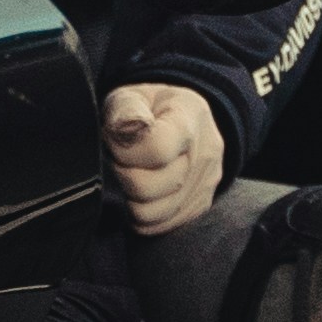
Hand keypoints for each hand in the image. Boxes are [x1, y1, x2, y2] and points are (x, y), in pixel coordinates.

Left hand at [100, 81, 220, 235]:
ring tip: (130, 174)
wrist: (186, 120)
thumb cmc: (151, 108)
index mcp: (189, 117)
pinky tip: (139, 192)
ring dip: (130, 198)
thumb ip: (126, 108)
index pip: (157, 149)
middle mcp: (205, 154)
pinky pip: (157, 226)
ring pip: (150, 214)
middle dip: (122, 175)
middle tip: (119, 160)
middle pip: (147, 188)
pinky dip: (141, 214)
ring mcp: (205, 184)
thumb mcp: (134, 94)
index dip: (124, 151)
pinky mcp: (199, 206)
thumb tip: (121, 129)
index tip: (115, 141)